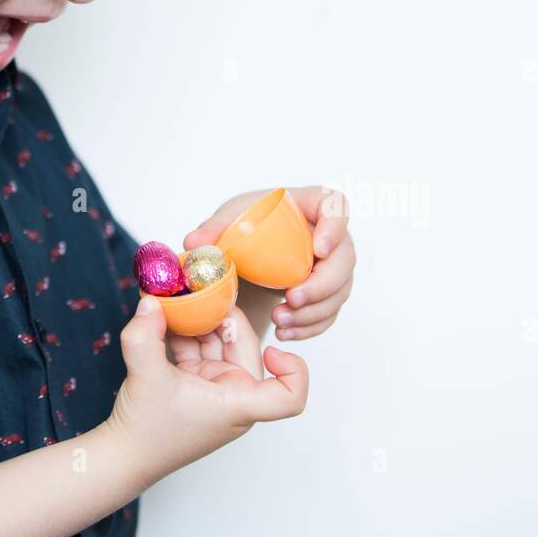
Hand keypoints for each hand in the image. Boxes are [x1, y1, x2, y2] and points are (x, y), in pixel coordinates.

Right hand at [108, 297, 308, 483]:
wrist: (124, 455)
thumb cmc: (147, 432)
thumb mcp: (145, 377)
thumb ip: (145, 336)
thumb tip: (151, 302)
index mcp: (238, 404)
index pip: (289, 397)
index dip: (293, 371)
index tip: (273, 349)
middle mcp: (233, 395)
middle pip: (247, 347)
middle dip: (225, 318)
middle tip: (203, 294)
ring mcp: (214, 386)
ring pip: (220, 341)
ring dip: (201, 319)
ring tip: (179, 297)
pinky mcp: (195, 381)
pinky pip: (199, 346)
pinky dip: (184, 330)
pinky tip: (165, 315)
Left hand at [183, 186, 355, 340]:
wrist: (249, 251)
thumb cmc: (247, 225)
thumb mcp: (229, 221)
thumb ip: (213, 230)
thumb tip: (194, 243)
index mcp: (311, 205)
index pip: (336, 207)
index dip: (334, 228)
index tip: (319, 249)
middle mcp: (330, 235)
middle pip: (344, 259)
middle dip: (322, 284)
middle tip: (291, 298)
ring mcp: (333, 266)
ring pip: (339, 291)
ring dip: (313, 311)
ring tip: (280, 320)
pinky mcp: (328, 293)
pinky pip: (329, 313)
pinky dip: (309, 326)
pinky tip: (286, 331)